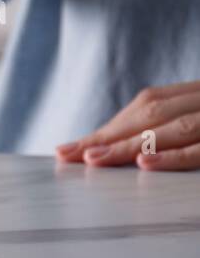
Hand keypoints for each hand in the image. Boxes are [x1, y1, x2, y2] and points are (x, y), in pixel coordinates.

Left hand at [57, 82, 199, 169]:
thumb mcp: (199, 116)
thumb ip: (175, 124)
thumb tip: (130, 148)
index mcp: (196, 94)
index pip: (148, 105)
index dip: (111, 126)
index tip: (75, 147)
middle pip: (151, 115)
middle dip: (108, 136)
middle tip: (70, 154)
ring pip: (173, 128)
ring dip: (130, 144)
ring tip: (93, 159)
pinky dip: (173, 156)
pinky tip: (144, 163)